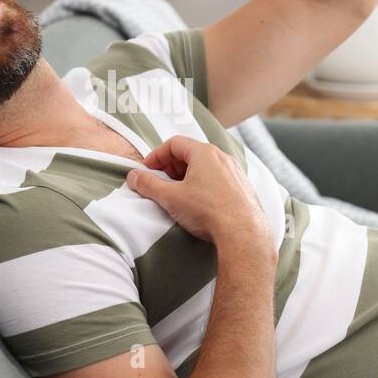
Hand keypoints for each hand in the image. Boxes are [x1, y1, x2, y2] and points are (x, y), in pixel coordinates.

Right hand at [127, 135, 272, 250]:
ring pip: (205, 167)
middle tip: (159, 183)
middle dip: (170, 166)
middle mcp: (222, 157)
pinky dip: (203, 185)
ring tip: (177, 194)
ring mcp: (235, 172)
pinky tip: (198, 203)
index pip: (174, 143)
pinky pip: (218, 179)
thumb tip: (133, 176)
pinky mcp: (242, 187)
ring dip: (186, 176)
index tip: (146, 170)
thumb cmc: (208, 211)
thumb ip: (148, 185)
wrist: (244, 233)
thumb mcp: (171, 198)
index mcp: (204, 153)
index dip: (156, 156)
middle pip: (190, 153)